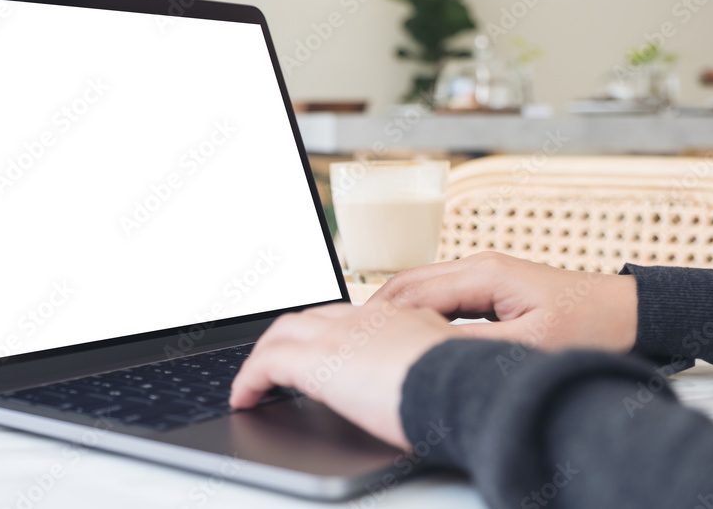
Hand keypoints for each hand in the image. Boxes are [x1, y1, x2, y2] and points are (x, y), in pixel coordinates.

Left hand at [229, 302, 458, 448]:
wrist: (463, 388)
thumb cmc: (467, 385)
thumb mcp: (448, 364)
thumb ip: (428, 362)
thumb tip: (426, 377)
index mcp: (395, 318)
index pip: (348, 316)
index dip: (327, 330)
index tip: (322, 347)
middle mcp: (362, 319)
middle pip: (310, 316)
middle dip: (288, 336)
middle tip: (277, 359)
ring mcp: (337, 336)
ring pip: (283, 332)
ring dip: (266, 355)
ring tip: (255, 379)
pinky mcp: (316, 361)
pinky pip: (267, 363)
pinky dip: (251, 378)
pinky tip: (245, 397)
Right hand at [370, 252, 637, 353]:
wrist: (629, 313)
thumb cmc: (590, 328)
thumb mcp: (530, 346)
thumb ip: (474, 346)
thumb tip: (426, 350)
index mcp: (484, 274)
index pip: (413, 292)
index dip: (379, 315)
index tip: (352, 337)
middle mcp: (478, 266)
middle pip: (409, 283)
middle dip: (376, 309)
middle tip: (347, 338)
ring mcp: (483, 273)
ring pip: (421, 286)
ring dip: (394, 310)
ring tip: (369, 339)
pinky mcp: (489, 285)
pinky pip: (440, 294)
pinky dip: (416, 311)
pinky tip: (407, 333)